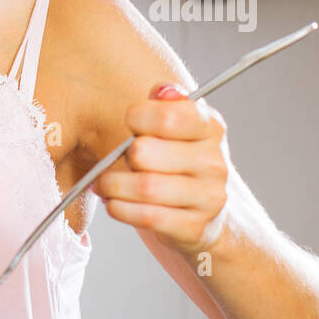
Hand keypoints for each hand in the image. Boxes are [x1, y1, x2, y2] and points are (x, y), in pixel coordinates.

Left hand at [90, 83, 230, 257]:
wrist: (207, 214)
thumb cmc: (178, 163)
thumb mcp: (178, 128)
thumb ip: (166, 105)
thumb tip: (162, 90)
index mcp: (210, 128)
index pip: (167, 115)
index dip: (137, 118)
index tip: (131, 125)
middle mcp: (214, 162)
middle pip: (145, 152)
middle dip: (119, 156)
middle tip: (114, 159)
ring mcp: (208, 198)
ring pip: (144, 187)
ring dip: (112, 186)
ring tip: (104, 184)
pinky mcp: (194, 227)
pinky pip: (146, 216)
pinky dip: (120, 209)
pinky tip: (114, 203)